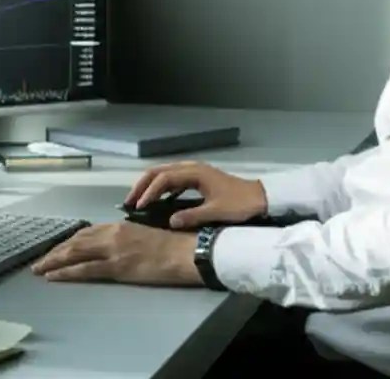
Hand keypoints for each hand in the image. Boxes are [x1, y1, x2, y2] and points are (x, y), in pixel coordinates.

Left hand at [31, 222, 200, 285]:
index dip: (69, 241)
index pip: (86, 232)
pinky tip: (53, 276)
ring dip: (54, 261)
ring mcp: (113, 250)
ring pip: (75, 253)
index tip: (57, 249)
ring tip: (39, 268)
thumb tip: (113, 245)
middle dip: (55, 251)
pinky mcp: (117, 266)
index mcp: (119, 226)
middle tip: (39, 260)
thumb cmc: (172, 246)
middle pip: (75, 241)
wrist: (185, 253)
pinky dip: (66, 272)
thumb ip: (126, 238)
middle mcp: (112, 234)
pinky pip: (85, 269)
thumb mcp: (144, 235)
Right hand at [126, 161, 267, 229]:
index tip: (139, 206)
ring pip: (164, 173)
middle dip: (142, 185)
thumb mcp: (217, 212)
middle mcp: (192, 168)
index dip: (149, 192)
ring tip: (137, 200)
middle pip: (159, 171)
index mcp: (195, 173)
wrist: (260, 198)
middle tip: (129, 202)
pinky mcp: (197, 177)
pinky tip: (156, 199)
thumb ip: (193, 216)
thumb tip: (170, 222)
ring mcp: (194, 171)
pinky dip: (160, 187)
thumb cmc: (240, 204)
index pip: (164, 178)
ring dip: (149, 185)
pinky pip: (172, 178)